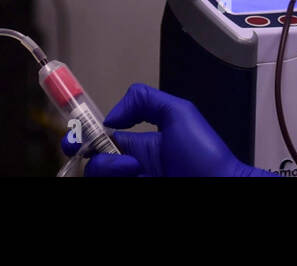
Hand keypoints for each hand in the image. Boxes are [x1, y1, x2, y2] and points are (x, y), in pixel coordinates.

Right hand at [60, 83, 276, 176]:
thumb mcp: (179, 113)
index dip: (81, 138)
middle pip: (92, 164)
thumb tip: (111, 116)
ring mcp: (134, 184)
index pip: (99, 141)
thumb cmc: (208, 156)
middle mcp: (132, 169)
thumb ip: (145, 100)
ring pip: (97, 179)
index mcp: (138, 146)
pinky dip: (116, 180)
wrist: (223, 187)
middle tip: (116, 159)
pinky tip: (138, 179)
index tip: (73, 138)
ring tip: (138, 170)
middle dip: (96, 159)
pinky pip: (110, 192)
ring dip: (111, 171)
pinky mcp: (135, 196)